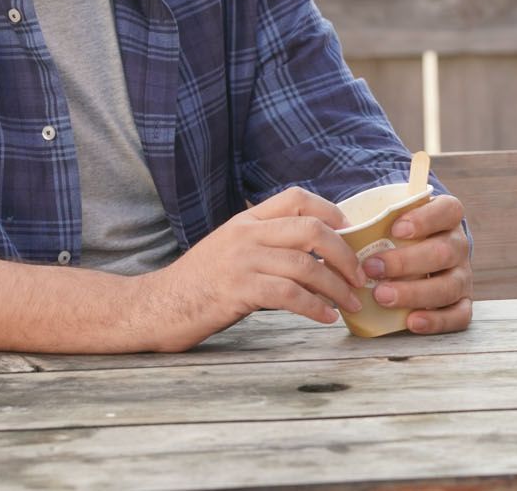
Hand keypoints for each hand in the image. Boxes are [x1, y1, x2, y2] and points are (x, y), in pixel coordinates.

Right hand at [144, 187, 364, 349]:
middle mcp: (246, 233)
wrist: (156, 307)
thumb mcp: (232, 249)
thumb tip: (317, 255)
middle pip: (311, 229)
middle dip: (345, 253)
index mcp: (246, 219)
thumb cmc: (199, 283)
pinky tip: (326, 318)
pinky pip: (289, 294)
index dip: (331, 211)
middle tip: (359, 276)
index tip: (350, 232)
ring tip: (351, 303)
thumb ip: (266, 243)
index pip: (297, 198)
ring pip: (305, 265)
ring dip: (336, 287)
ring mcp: (241, 260)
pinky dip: (315, 307)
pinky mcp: (238, 290)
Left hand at [362, 194, 472, 333]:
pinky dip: (436, 321)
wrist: (415, 257)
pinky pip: (459, 315)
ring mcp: (463, 276)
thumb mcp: (391, 220)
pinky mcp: (462, 303)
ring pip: (449, 285)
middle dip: (405, 262)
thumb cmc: (397, 236)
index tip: (395, 229)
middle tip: (372, 268)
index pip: (448, 211)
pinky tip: (411, 321)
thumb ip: (377, 221)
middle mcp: (459, 245)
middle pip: (444, 252)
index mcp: (447, 217)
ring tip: (381, 296)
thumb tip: (340, 230)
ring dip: (414, 293)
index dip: (425, 219)